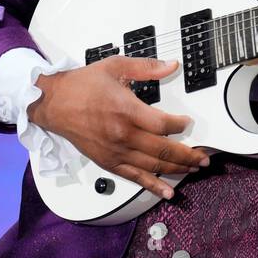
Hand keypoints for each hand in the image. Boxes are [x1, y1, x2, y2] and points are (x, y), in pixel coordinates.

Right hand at [27, 56, 209, 200]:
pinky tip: (167, 191)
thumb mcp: (116, 66)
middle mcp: (123, 134)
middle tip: (204, 157)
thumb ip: (147, 67)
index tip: (188, 123)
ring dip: (177, 169)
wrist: (54, 103)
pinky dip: (153, 185)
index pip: (164, 124)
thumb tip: (171, 65)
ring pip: (153, 166)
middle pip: (164, 150)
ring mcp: (116, 151)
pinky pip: (135, 177)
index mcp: (127, 110)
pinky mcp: (108, 162)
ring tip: (193, 169)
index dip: (181, 125)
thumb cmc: (82, 85)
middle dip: (188, 155)